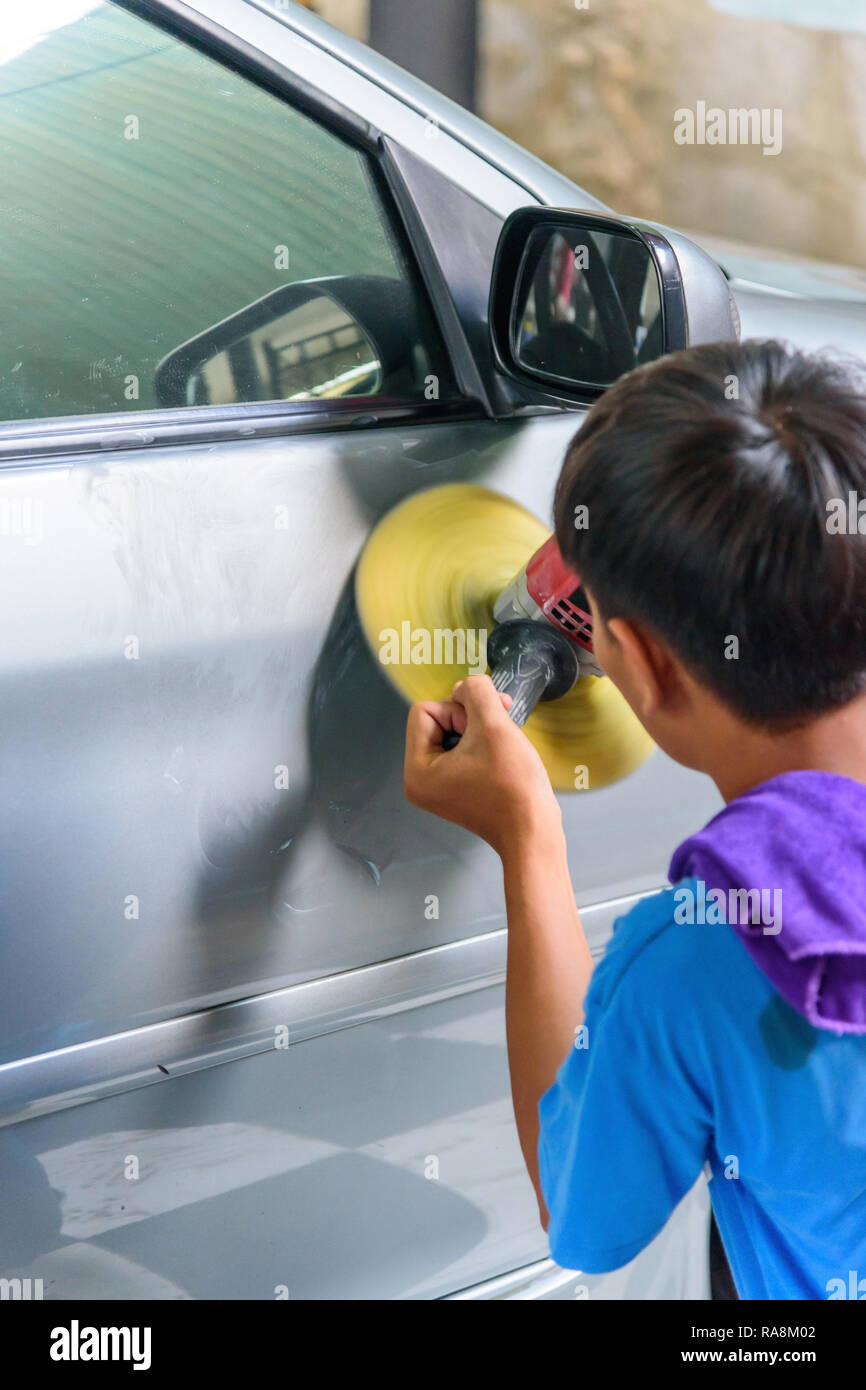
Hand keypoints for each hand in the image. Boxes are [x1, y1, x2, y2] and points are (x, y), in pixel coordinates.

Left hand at [404, 674, 561, 857]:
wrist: (535, 832)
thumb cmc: (512, 784)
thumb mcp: (493, 725)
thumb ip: (476, 692)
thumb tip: (467, 686)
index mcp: (416, 769)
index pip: (425, 711)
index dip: (458, 709)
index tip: (484, 728)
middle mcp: (420, 780)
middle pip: (437, 721)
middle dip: (470, 717)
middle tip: (501, 726)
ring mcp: (440, 787)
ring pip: (454, 733)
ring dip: (481, 728)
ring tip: (506, 739)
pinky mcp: (459, 789)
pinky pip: (464, 750)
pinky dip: (484, 744)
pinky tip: (504, 752)